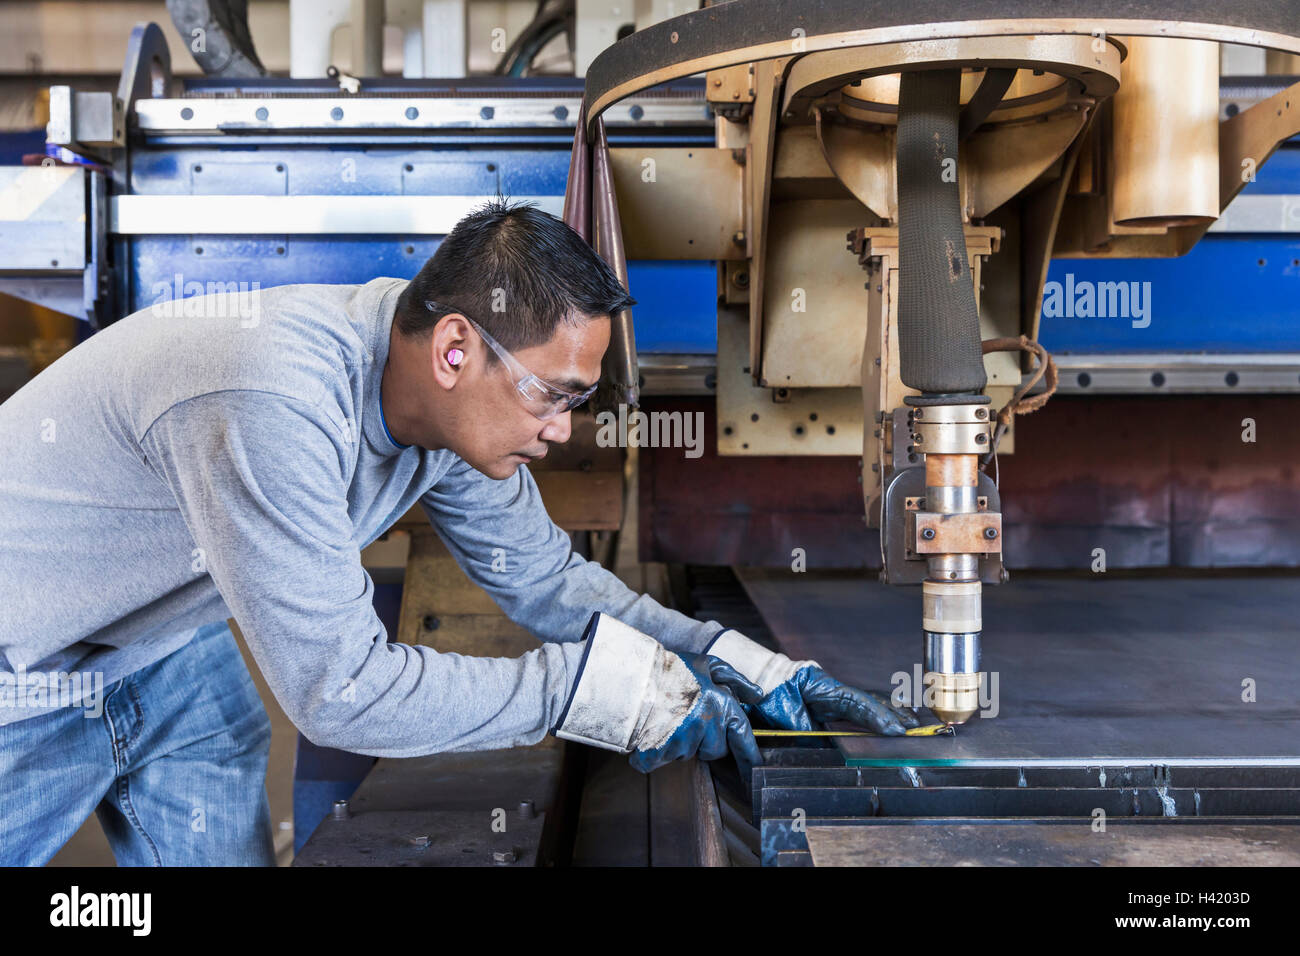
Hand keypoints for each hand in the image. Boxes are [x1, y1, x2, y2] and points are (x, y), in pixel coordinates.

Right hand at [629, 655, 764, 777]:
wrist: (632, 677)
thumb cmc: (671, 670)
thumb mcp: (707, 665)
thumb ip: (735, 680)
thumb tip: (757, 695)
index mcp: (721, 703)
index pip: (743, 736)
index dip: (751, 757)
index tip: (755, 771)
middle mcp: (706, 724)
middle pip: (716, 750)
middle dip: (706, 740)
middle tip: (688, 718)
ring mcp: (683, 739)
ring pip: (690, 754)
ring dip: (682, 743)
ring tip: (668, 719)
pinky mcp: (660, 751)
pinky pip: (662, 761)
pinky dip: (655, 753)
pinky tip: (651, 733)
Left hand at [722, 664, 921, 734]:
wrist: (751, 679)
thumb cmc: (765, 691)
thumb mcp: (781, 710)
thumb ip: (802, 727)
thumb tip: (822, 745)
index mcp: (823, 686)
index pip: (857, 703)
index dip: (878, 717)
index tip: (896, 730)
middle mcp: (832, 690)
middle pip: (869, 701)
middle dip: (894, 714)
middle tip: (917, 727)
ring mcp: (831, 697)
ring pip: (866, 705)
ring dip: (888, 715)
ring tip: (911, 726)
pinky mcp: (827, 705)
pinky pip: (855, 711)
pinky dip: (873, 718)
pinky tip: (886, 727)